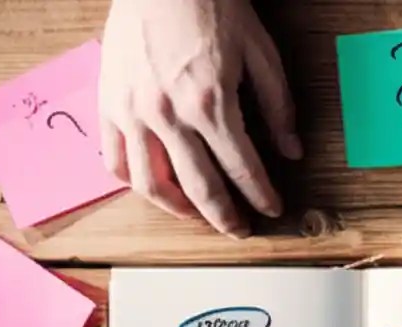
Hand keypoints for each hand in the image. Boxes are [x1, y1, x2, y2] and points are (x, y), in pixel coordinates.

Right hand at [99, 0, 300, 235]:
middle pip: (200, 188)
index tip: (271, 209)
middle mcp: (169, 115)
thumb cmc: (210, 5)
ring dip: (178, 209)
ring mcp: (134, 112)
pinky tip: (153, 187)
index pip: (242, 169)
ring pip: (152, 184)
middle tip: (239, 229)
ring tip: (196, 214)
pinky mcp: (109, 104)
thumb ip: (277, 105)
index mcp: (211, 103)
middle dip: (225, 217)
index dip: (261, 195)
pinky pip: (115, 160)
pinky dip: (134, 183)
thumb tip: (292, 149)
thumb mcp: (260, 51)